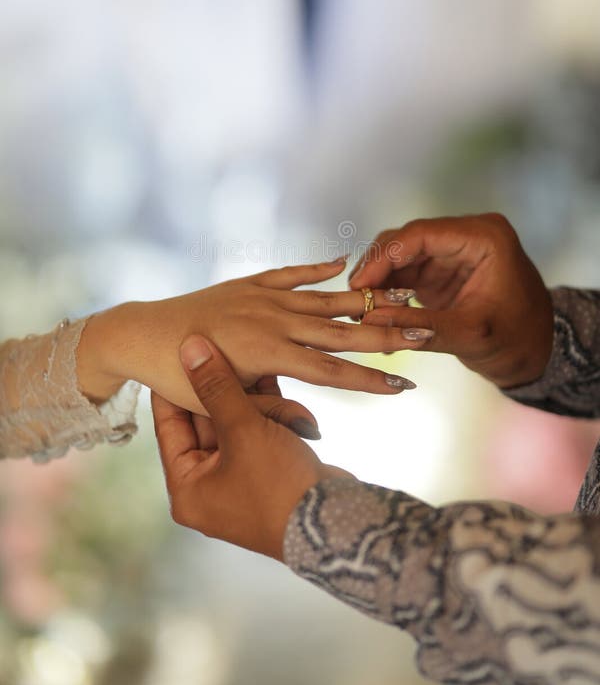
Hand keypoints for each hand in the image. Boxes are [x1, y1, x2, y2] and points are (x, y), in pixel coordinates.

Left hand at [80, 259, 417, 418]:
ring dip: (363, 300)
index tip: (405, 384)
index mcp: (265, 354)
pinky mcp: (249, 284)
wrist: (139, 334)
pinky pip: (290, 273)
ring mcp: (261, 298)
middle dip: (384, 334)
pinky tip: (344, 263)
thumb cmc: (175, 379)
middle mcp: (270, 321)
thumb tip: (316, 421)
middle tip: (423, 333)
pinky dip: (316, 268)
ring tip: (401, 295)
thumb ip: (270, 409)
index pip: (330, 371)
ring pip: (322, 299)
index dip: (370, 380)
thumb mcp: (220, 405)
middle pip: (338, 331)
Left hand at [151, 335, 350, 560]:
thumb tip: (189, 347)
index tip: (173, 351)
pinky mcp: (269, 473)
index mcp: (187, 489)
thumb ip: (216, 387)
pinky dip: (269, 411)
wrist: (338, 523)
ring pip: (236, 423)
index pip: (170, 425)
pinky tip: (272, 378)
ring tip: (258, 367)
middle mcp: (208, 488)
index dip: (172, 386)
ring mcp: (239, 482)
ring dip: (253, 400)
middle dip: (222, 388)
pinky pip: (259, 433)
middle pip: (205, 423)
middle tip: (217, 348)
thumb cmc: (279, 484)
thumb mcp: (243, 430)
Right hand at [349, 213, 553, 387]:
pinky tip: (373, 311)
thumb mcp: (471, 335)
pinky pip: (405, 271)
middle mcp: (466, 235)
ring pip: (400, 255)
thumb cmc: (517, 340)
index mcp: (484, 237)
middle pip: (406, 240)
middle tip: (352, 298)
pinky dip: (388, 290)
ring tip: (359, 307)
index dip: (384, 257)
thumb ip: (421, 326)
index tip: (359, 283)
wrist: (538, 351)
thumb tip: (370, 320)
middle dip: (376, 268)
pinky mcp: (442, 268)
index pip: (421, 234)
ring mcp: (452, 250)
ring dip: (378, 280)